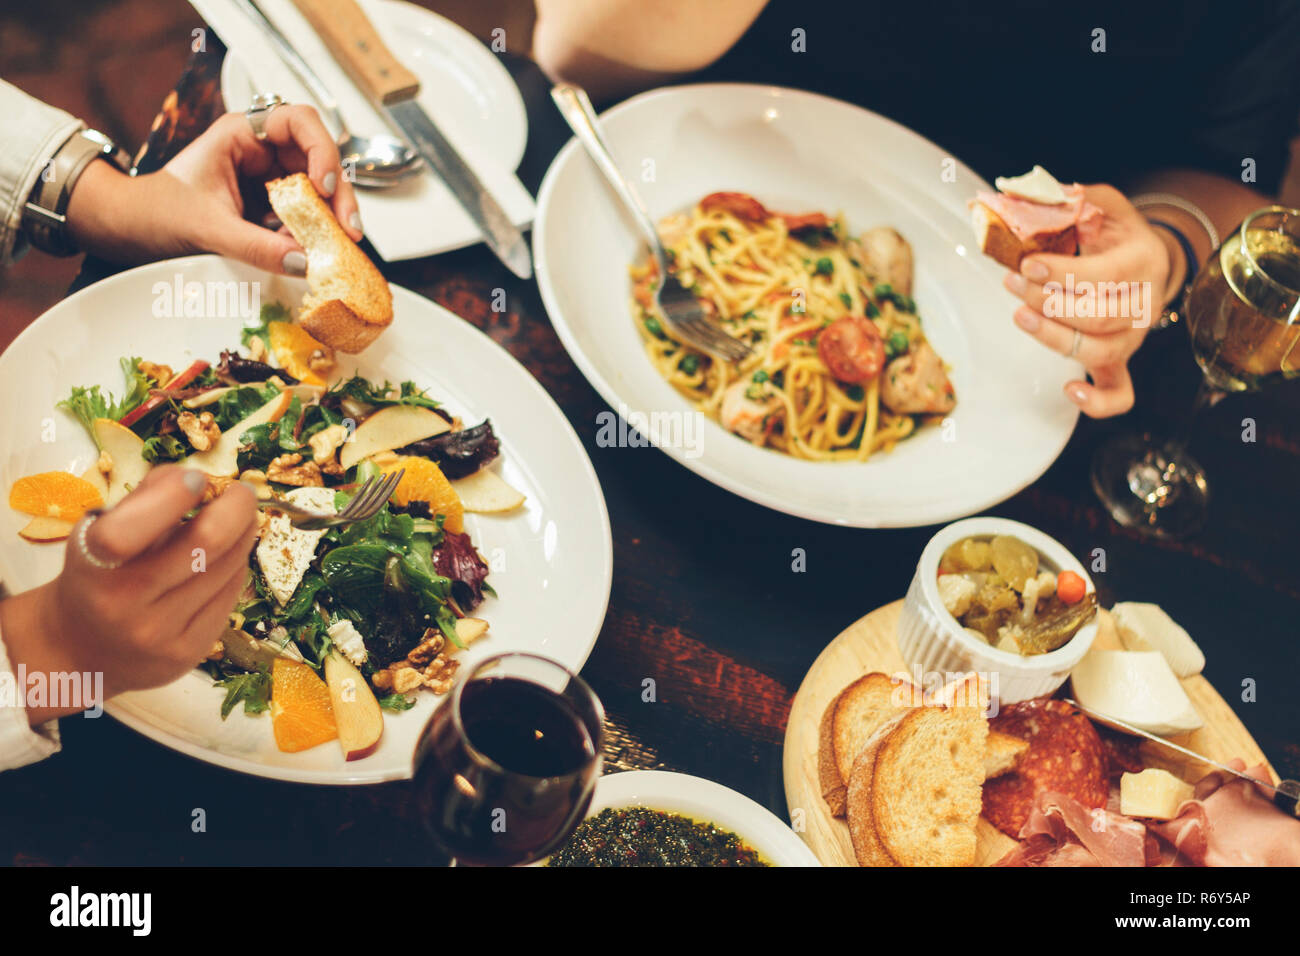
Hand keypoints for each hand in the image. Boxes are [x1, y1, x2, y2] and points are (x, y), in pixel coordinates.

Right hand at [0, 467, 257, 719]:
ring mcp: (162, 633)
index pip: (128, 530)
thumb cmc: (98, 576)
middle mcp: (124, 604)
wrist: (83, 651)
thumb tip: (195, 477)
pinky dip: (235, 567)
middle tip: (241, 492)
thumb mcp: (99, 531)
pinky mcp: (192, 651)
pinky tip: (224, 560)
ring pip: (229, 565)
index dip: (172, 495)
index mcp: (93, 565)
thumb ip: (144, 498)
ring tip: (235, 522)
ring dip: (241, 534)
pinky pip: (232, 593)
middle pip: (206, 542)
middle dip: (236, 506)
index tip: (196, 478)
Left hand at [66, 104, 361, 273]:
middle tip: (347, 231)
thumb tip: (304, 263)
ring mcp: (270, 182)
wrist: (130, 232)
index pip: (299, 122)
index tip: (324, 185)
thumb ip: (255, 246)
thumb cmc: (155, 211)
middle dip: (338, 196)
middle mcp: (263, 153)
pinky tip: (312, 255)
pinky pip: (304, 219)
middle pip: (320, 162)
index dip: (321, 150)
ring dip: (330, 219)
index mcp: (243, 135)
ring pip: (318, 193)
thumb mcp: (206, 227)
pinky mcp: (271, 211)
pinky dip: (313, 237)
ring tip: (333, 248)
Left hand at [1001, 184, 1171, 417]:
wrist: (1147, 262)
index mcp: (1143, 263)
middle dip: (1048, 302)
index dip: (1062, 274)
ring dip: (1054, 338)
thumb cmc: (1116, 235)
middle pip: (1098, 317)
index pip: (1104, 277)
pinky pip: (1120, 394)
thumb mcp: (1105, 206)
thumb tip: (1049, 192)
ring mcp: (1134, 338)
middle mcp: (1145, 306)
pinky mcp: (1122, 362)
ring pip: (1100, 351)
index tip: (1026, 264)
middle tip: (1012, 283)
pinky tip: (1068, 389)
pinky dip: (1098, 402)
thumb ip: (1080, 197)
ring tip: (1020, 316)